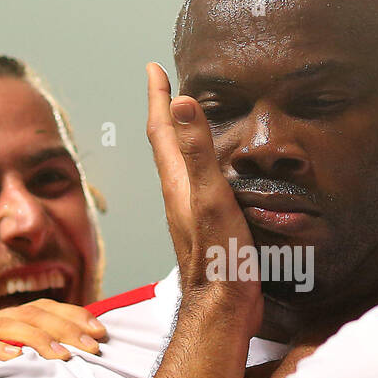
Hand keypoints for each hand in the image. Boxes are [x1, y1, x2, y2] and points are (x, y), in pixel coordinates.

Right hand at [0, 300, 106, 377]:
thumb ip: (36, 373)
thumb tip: (85, 373)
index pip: (39, 310)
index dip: (72, 316)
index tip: (102, 333)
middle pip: (27, 314)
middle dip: (64, 328)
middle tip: (93, 347)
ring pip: (2, 326)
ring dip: (37, 339)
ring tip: (64, 357)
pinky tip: (17, 358)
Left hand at [145, 62, 261, 330]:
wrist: (223, 309)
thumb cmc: (219, 256)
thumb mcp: (211, 196)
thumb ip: (199, 152)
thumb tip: (180, 102)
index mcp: (178, 182)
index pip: (162, 130)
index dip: (158, 97)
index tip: (154, 68)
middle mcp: (180, 195)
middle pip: (168, 144)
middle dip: (169, 112)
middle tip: (172, 86)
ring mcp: (192, 213)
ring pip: (183, 166)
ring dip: (185, 140)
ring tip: (194, 121)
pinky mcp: (208, 228)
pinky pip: (201, 185)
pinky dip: (205, 166)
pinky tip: (220, 173)